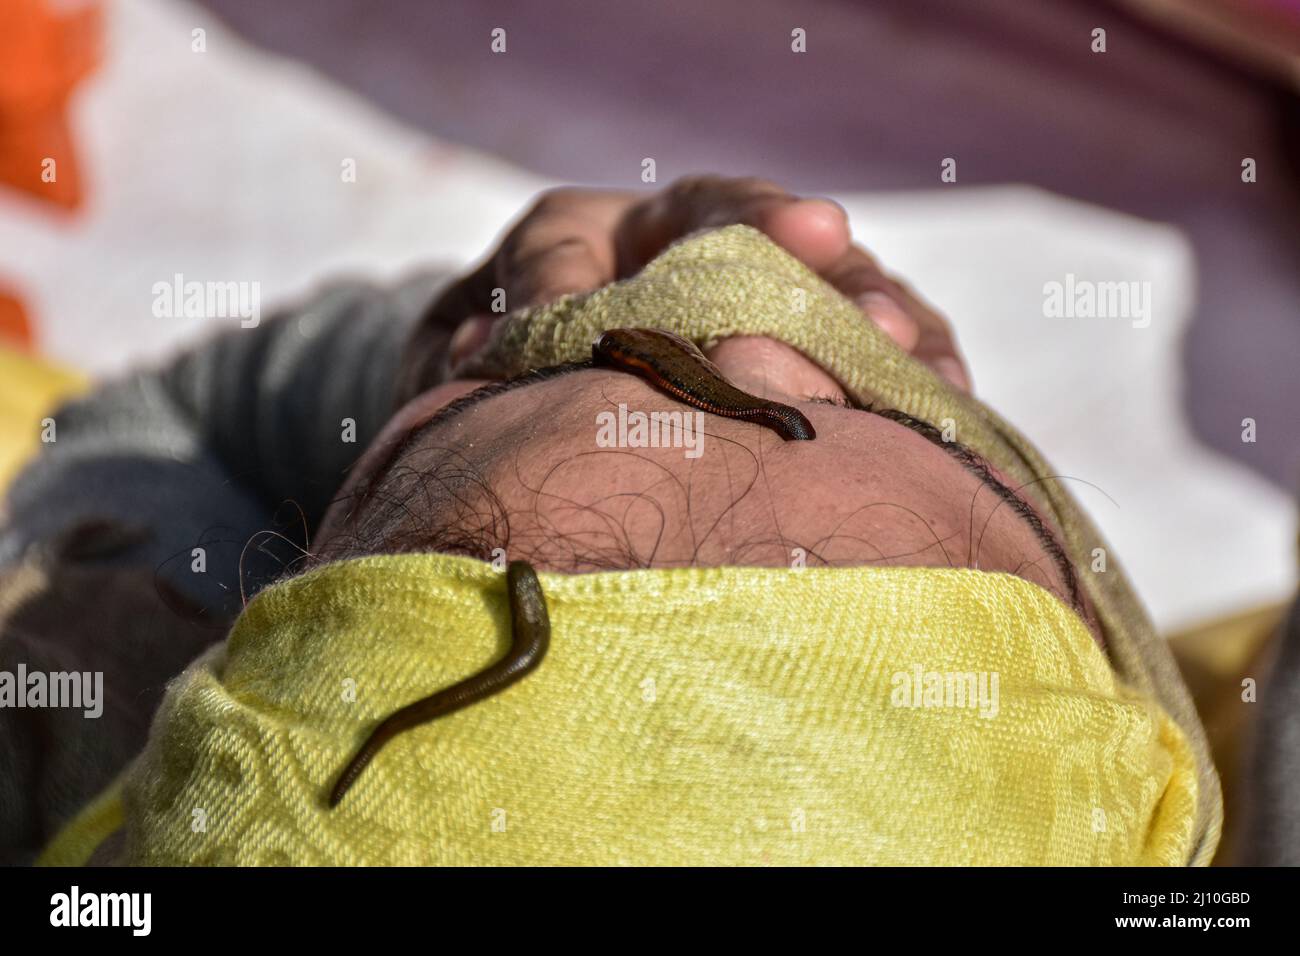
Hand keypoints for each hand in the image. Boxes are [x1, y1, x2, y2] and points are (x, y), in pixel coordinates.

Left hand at [395, 175, 968, 403]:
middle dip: (847, 291)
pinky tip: (943, 413)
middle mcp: (723, 262)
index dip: (766, 220)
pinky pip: (863, 370)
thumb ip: (518, 309)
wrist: (509, 388)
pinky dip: (903, 389)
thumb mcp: (498, 308)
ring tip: (932, 385)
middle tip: (882, 328)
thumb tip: (525, 333)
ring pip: (846, 311)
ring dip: (891, 347)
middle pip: (810, 262)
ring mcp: (767, 318)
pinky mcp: (799, 376)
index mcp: (653, 224)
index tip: (813, 234)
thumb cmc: (506, 334)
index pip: (715, 207)